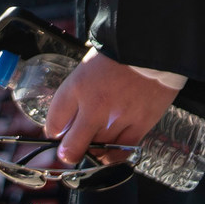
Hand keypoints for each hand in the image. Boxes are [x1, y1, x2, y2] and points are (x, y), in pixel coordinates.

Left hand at [42, 48, 181, 165]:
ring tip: (93, 149)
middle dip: (67, 154)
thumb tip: (67, 120)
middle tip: (68, 154)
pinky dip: (113, 156)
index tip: (57, 135)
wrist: (152, 48)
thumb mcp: (86, 67)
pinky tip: (110, 153)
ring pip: (98, 152)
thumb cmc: (118, 55)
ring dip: (92, 154)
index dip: (52, 133)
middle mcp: (95, 106)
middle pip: (72, 147)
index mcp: (78, 86)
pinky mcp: (140, 124)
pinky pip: (122, 152)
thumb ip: (75, 94)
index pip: (54, 122)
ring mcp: (118, 118)